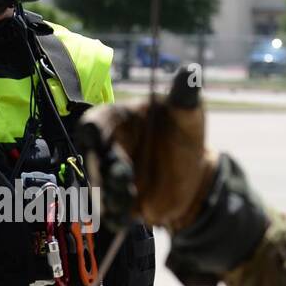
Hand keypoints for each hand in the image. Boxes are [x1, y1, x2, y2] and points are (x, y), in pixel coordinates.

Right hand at [77, 65, 216, 231]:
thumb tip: (190, 70)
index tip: (96, 138)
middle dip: (106, 172)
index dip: (92, 131)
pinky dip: (116, 215)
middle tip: (125, 179)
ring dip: (111, 196)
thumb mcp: (189, 115)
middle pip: (92, 160)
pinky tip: (131, 212)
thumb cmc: (185, 136)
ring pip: (98, 190)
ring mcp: (109, 177)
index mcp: (117, 121)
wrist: (194, 176)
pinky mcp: (116, 202)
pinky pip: (108, 212)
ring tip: (132, 198)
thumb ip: (185, 97)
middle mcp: (107, 149)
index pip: (94, 123)